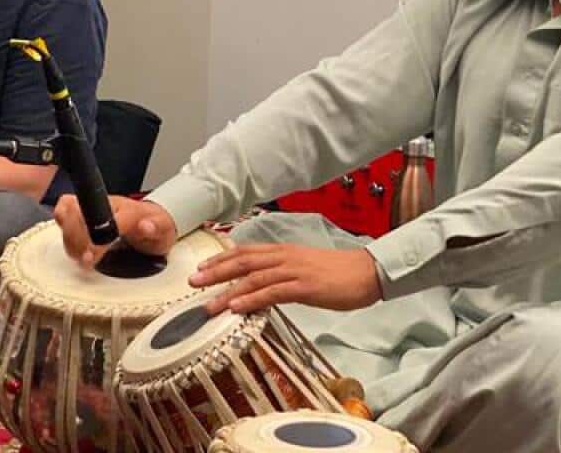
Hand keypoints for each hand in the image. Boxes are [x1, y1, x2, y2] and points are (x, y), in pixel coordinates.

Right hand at [54, 195, 177, 267]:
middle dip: (77, 239)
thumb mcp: (164, 231)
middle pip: (78, 213)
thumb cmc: (155, 226)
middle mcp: (107, 204)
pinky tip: (73, 246)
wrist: (152, 220)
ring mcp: (93, 206)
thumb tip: (146, 226)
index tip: (91, 256)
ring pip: (66, 212)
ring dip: (68, 238)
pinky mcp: (82, 211)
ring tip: (80, 257)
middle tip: (85, 260)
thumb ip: (156, 228)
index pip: (107, 220)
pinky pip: (63, 212)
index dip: (95, 240)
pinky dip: (62, 228)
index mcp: (127, 209)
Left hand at [190, 244, 382, 314]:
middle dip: (215, 272)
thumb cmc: (337, 273)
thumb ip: (280, 274)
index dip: (221, 259)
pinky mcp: (305, 287)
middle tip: (193, 283)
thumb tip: (258, 285)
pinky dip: (252, 299)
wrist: (367, 272)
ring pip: (253, 279)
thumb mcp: (303, 268)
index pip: (245, 252)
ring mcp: (294, 271)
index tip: (201, 269)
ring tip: (208, 304)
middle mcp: (284, 257)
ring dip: (228, 291)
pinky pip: (273, 292)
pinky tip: (237, 308)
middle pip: (243, 262)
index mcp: (283, 252)